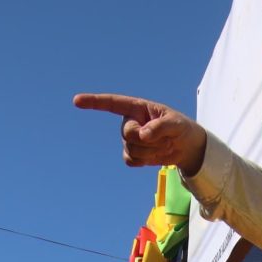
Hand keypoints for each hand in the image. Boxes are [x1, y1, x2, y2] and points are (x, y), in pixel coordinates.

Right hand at [72, 93, 207, 173]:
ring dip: (151, 151)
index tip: (76, 101)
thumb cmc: (181, 128)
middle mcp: (129, 122)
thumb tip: (142, 135)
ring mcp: (129, 139)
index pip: (113, 103)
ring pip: (131, 149)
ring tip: (164, 145)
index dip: (94, 102)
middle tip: (166, 137)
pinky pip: (131, 160)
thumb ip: (160, 127)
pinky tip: (155, 155)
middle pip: (127, 133)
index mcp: (137, 108)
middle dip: (148, 139)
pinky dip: (146, 160)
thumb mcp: (176, 124)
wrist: (185, 146)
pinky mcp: (131, 154)